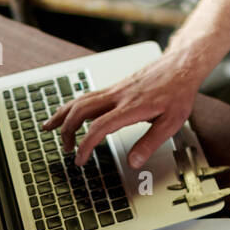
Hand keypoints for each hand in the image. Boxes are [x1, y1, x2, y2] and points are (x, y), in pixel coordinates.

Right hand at [41, 53, 203, 168]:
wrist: (180, 66)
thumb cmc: (178, 92)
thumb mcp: (172, 122)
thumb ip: (151, 142)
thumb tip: (134, 162)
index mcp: (131, 107)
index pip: (99, 127)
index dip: (85, 145)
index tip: (80, 160)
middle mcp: (118, 96)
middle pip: (81, 111)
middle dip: (67, 131)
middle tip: (66, 149)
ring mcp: (115, 89)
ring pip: (80, 100)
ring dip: (63, 115)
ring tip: (50, 128)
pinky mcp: (115, 87)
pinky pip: (87, 95)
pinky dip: (72, 105)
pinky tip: (67, 112)